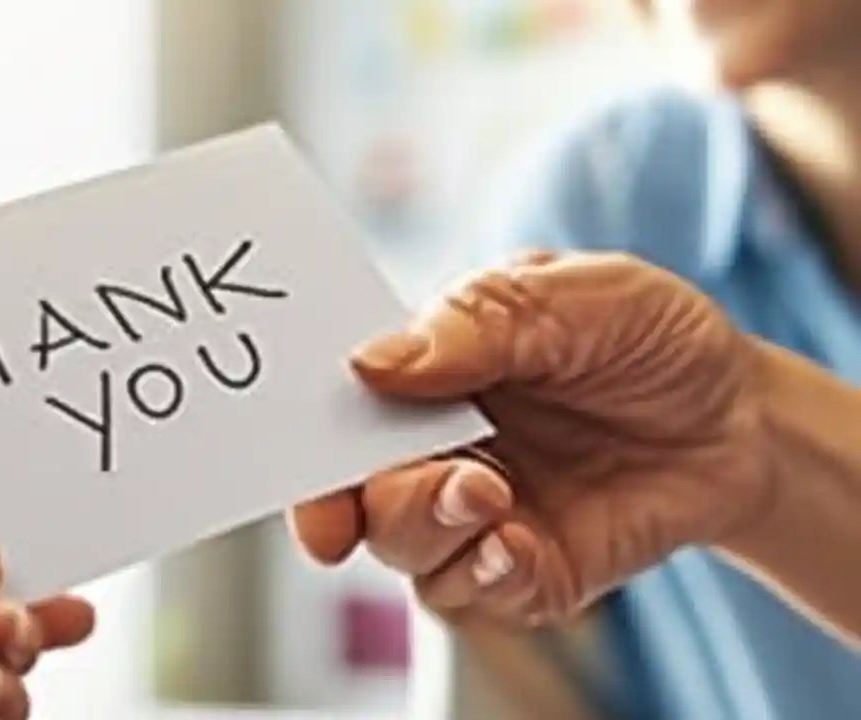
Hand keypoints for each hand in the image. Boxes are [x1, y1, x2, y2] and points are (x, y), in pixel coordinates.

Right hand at [290, 252, 773, 625]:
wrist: (744, 416)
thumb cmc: (649, 338)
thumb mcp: (579, 294)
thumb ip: (478, 324)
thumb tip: (371, 364)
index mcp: (425, 376)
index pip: (338, 414)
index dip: (305, 445)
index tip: (303, 465)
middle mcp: (436, 448)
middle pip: (356, 494)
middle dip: (366, 498)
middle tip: (438, 473)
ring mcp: (479, 512)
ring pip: (404, 549)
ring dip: (429, 529)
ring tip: (491, 496)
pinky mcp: (526, 568)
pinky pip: (475, 594)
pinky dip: (484, 574)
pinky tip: (519, 543)